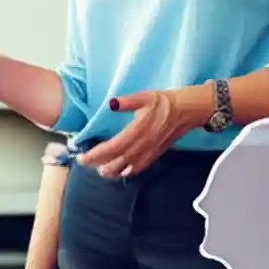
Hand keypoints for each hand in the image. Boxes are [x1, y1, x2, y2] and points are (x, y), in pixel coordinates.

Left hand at [78, 90, 197, 177]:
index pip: (113, 147)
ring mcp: (150, 151)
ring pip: (128, 167)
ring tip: (101, 171)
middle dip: (99, 165)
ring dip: (113, 171)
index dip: (96, 154)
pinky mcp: (155, 153)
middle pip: (118, 160)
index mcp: (138, 130)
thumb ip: (127, 101)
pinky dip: (128, 171)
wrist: (185, 111)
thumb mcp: (144, 96)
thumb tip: (111, 103)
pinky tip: (121, 171)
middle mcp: (143, 144)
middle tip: (85, 164)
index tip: (82, 157)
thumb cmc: (164, 102)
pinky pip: (140, 167)